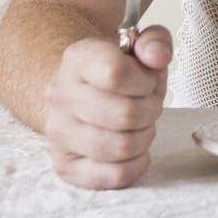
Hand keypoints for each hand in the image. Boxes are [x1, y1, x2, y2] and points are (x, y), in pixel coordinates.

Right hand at [44, 25, 171, 188]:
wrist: (82, 90)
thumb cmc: (119, 68)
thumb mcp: (141, 43)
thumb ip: (156, 41)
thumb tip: (159, 57)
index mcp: (78, 57)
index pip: (116, 73)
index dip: (146, 80)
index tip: (148, 80)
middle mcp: (60, 95)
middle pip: (126, 114)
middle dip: (152, 109)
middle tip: (150, 103)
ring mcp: (58, 132)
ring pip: (121, 147)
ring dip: (145, 136)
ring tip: (142, 123)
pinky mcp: (65, 165)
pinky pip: (114, 176)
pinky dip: (136, 163)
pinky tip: (135, 147)